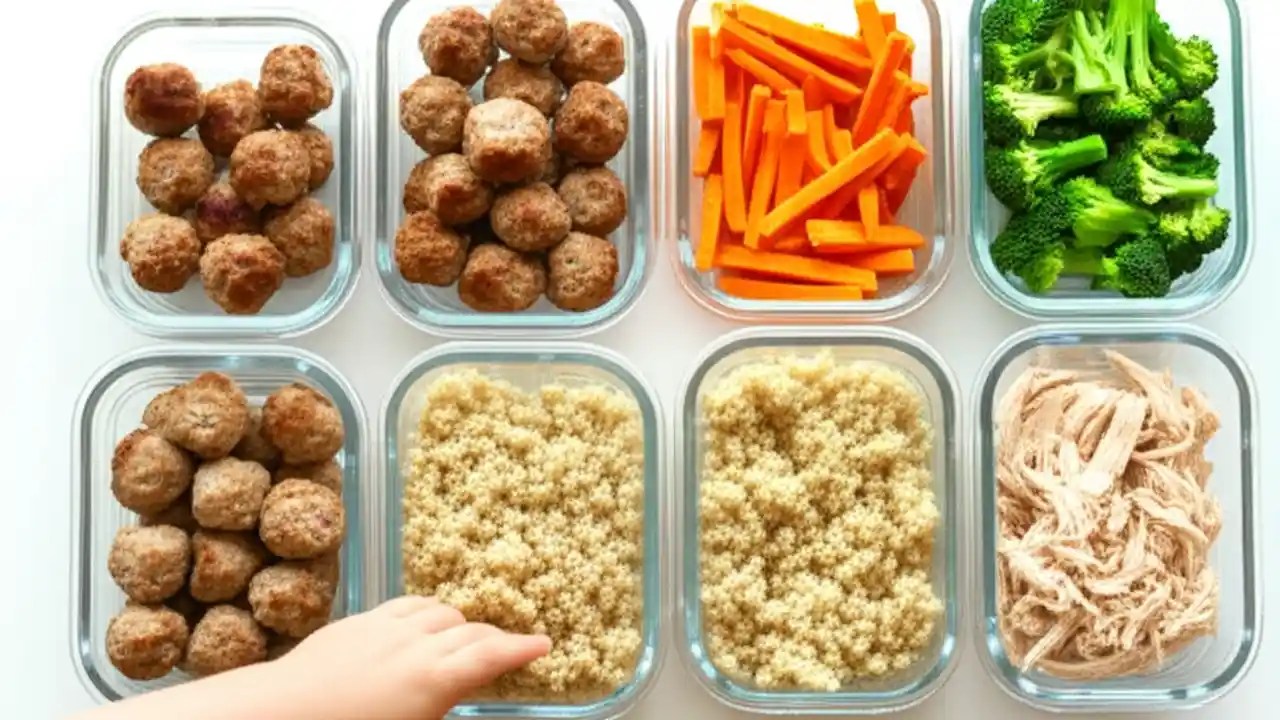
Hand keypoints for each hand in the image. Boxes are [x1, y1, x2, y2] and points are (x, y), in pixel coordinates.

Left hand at [273, 596, 550, 719]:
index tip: (542, 643)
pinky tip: (419, 623)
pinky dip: (424, 611)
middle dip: (494, 637)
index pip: (491, 655)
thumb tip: (453, 702)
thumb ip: (441, 711)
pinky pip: (403, 604)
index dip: (521, 648)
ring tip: (462, 636)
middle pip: (469, 629)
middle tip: (506, 648)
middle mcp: (416, 645)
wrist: (276, 715)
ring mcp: (384, 627)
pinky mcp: (356, 622)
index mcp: (435, 680)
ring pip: (438, 610)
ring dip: (458, 621)